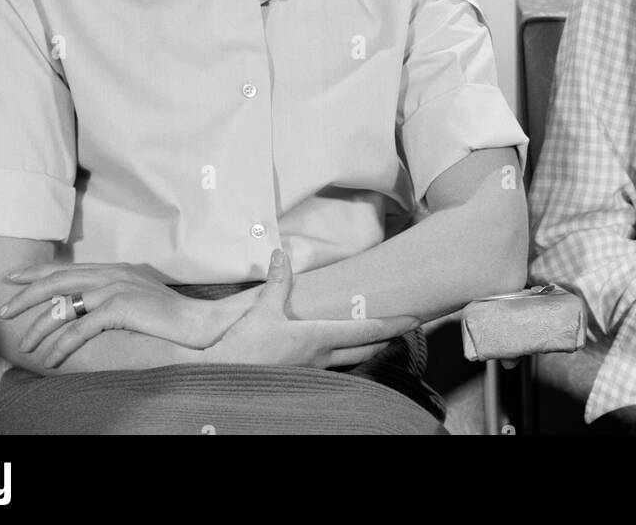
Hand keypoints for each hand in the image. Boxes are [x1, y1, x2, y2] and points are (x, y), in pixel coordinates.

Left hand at [0, 262, 253, 366]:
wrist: (196, 322)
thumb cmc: (168, 316)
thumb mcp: (136, 297)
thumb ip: (111, 294)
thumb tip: (82, 307)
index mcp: (114, 269)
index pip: (66, 267)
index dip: (36, 271)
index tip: (11, 278)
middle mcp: (112, 273)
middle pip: (56, 280)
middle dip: (25, 296)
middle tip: (3, 311)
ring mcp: (115, 288)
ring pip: (62, 306)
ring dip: (39, 329)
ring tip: (25, 348)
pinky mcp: (119, 307)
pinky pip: (77, 330)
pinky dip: (59, 346)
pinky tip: (49, 360)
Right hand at [204, 249, 420, 368]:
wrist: (221, 380)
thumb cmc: (244, 346)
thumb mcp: (263, 309)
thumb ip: (276, 281)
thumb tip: (280, 254)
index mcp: (318, 338)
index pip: (367, 330)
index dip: (394, 324)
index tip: (415, 318)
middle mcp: (322, 358)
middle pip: (366, 349)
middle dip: (388, 338)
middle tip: (406, 327)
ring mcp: (312, 373)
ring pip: (349, 361)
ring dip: (366, 349)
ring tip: (378, 338)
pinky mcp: (299, 380)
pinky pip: (330, 368)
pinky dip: (342, 358)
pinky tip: (340, 353)